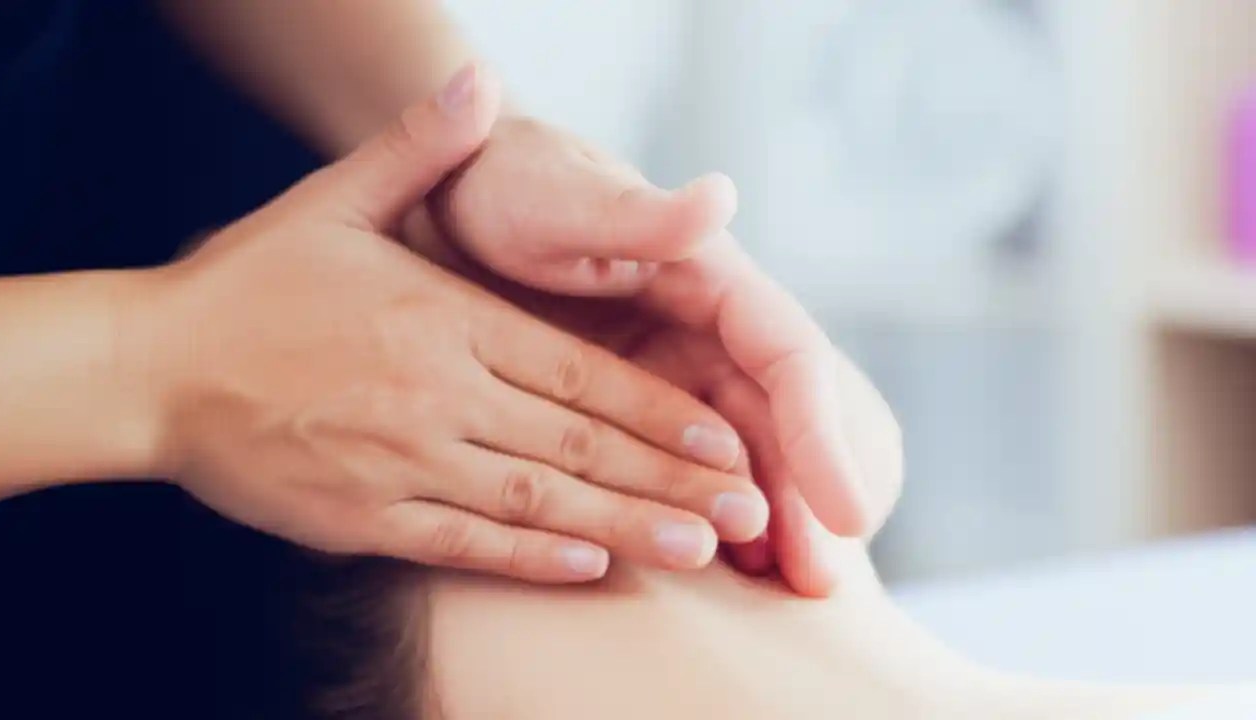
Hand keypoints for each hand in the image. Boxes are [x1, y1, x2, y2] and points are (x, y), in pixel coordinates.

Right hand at [137, 67, 767, 582]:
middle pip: (578, 442)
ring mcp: (403, 462)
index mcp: (446, 318)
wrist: (151, 366)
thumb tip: (480, 79)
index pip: (579, 370)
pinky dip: (531, 559)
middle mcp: (438, 395)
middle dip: (670, 479)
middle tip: (749, 510)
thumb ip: (419, 147)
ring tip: (700, 548)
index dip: (660, 408)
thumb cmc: (251, 284)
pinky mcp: (363, 518)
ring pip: (536, 500)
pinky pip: (463, 544)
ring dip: (625, 526)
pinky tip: (591, 568)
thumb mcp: (336, 199)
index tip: (726, 436)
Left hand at [420, 114, 902, 595]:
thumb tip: (722, 195)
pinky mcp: (645, 409)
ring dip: (779, 519)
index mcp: (714, 279)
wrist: (449, 206)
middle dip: (813, 500)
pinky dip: (719, 515)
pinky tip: (730, 567)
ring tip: (788, 588)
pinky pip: (700, 471)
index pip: (792, 361)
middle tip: (817, 583)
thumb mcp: (557, 200)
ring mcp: (683, 374)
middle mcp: (713, 332)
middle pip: (791, 421)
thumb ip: (634, 212)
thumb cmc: (503, 191)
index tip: (847, 515)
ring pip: (754, 454)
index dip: (823, 438)